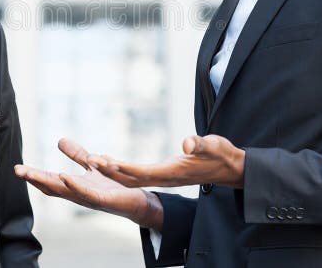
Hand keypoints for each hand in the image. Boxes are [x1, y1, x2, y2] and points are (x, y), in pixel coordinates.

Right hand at [14, 139, 162, 230]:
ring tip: (32, 174)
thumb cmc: (112, 186)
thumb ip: (77, 154)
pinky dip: (74, 184)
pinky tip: (64, 176)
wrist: (135, 201)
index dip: (34, 174)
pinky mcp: (102, 199)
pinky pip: (86, 191)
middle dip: (34, 178)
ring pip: (65, 190)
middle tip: (17, 171)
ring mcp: (88, 198)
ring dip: (48, 182)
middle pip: (52, 186)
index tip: (17, 168)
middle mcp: (78, 194)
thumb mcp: (92, 165)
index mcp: (74, 186)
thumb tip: (59, 140)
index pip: (50, 180)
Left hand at [92, 135, 245, 188]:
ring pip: (132, 178)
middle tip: (90, 162)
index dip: (125, 169)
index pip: (144, 172)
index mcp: (174, 172)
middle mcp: (165, 178)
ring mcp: (164, 177)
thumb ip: (201, 144)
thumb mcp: (214, 145)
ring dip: (113, 171)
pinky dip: (122, 169)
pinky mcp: (165, 173)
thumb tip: (188, 143)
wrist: (231, 168)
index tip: (107, 163)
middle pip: (132, 179)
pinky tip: (110, 160)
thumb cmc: (222, 155)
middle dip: (111, 172)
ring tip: (93, 160)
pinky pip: (138, 174)